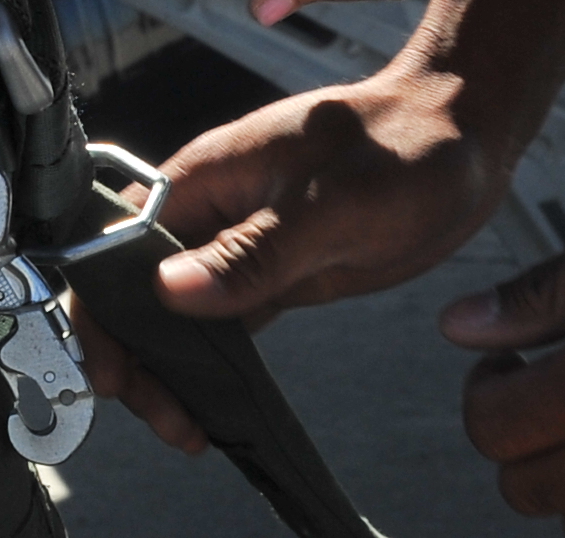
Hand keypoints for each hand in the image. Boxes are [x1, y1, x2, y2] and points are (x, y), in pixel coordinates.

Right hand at [75, 63, 518, 451]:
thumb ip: (253, 252)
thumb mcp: (332, 207)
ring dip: (169, 368)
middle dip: (133, 354)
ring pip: (176, 313)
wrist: (463, 137)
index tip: (113, 371)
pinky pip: (223, 321)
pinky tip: (215, 405)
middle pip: (135, 288)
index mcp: (203, 179)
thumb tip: (171, 290)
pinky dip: (210, 364)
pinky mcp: (273, 270)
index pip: (116, 245)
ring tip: (187, 427)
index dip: (101, 311)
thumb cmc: (404, 148)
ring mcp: (240, 241)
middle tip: (164, 416)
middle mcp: (210, 211)